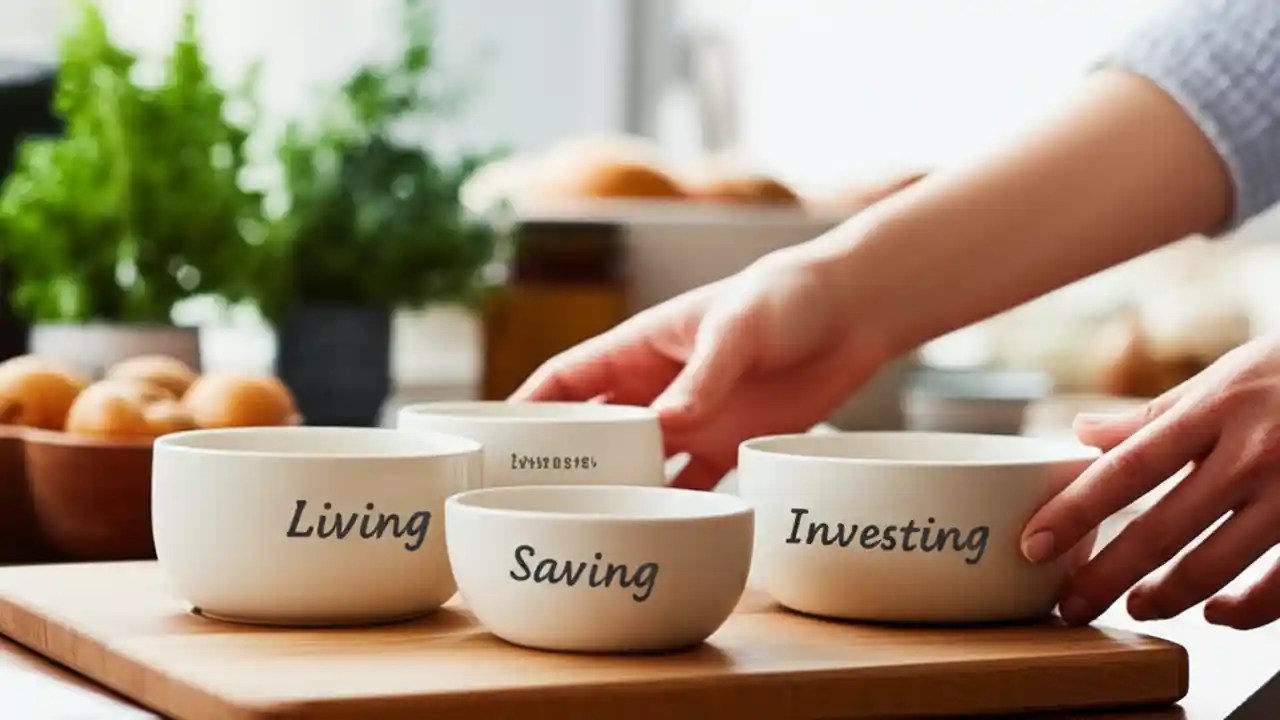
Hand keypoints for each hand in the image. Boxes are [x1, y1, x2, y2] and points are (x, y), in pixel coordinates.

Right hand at [511, 246, 891, 489]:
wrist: (854, 311)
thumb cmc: (787, 297)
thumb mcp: (739, 327)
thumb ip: (703, 375)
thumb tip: (665, 423)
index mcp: (641, 346)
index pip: (568, 377)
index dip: (528, 405)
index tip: (494, 437)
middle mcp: (658, 386)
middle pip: (594, 427)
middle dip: (563, 459)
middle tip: (530, 498)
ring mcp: (693, 416)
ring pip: (638, 460)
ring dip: (617, 487)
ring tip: (588, 524)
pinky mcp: (731, 440)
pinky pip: (692, 480)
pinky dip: (674, 502)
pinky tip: (658, 529)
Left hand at [1021, 335, 1279, 628]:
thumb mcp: (1224, 378)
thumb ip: (1154, 415)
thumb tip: (1083, 434)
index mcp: (1214, 410)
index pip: (1126, 467)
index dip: (1076, 510)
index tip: (1035, 543)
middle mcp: (1251, 452)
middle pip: (1160, 527)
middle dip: (1106, 573)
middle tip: (1070, 601)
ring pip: (1217, 563)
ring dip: (1166, 594)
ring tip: (1136, 606)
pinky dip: (1247, 608)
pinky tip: (1219, 614)